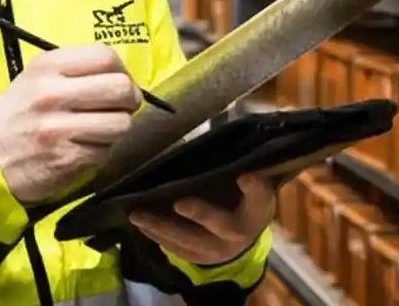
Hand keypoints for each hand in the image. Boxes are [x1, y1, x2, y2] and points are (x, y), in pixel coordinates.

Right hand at [0, 45, 141, 203]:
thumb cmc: (18, 113)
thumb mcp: (36, 77)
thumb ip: (75, 70)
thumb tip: (121, 76)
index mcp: (48, 66)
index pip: (106, 56)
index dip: (122, 70)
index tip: (118, 81)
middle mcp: (53, 94)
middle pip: (120, 89)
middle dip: (129, 100)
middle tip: (122, 107)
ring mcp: (60, 128)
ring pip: (120, 123)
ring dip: (116, 129)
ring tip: (100, 130)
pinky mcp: (67, 159)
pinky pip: (106, 151)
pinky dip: (101, 151)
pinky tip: (83, 148)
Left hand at [129, 174, 274, 266]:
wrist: (239, 241)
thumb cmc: (240, 202)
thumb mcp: (247, 186)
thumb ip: (234, 169)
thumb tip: (208, 140)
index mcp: (256, 210)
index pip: (260, 197)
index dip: (254, 188)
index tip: (245, 176)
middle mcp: (238, 233)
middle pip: (221, 225)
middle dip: (200, 214)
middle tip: (179, 203)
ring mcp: (217, 250)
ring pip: (191, 241)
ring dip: (163, 228)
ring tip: (138, 215)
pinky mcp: (198, 259)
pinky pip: (176, 249)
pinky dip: (157, 236)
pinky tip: (140, 224)